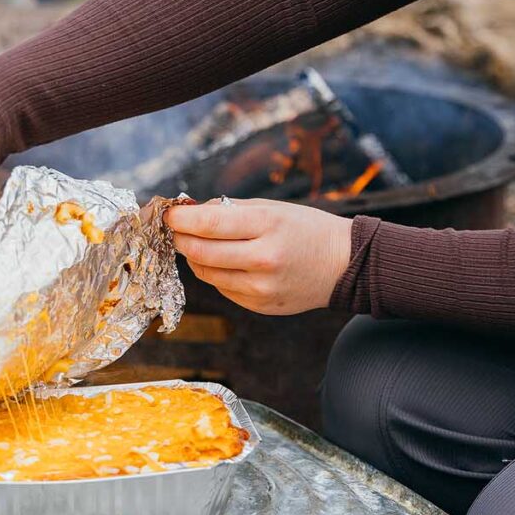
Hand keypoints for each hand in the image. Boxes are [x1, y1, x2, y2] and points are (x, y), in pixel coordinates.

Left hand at [164, 198, 352, 314]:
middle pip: (201, 252)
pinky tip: (226, 262)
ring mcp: (262, 288)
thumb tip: (192, 211)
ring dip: (196, 257)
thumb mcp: (273, 208)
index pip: (208, 224)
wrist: (344, 265)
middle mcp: (263, 259)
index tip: (170, 214)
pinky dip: (216, 274)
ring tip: (200, 244)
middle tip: (177, 230)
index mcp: (268, 226)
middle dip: (181, 238)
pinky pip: (223, 288)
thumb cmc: (308, 230)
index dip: (181, 219)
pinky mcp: (261, 306)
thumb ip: (231, 209)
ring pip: (207, 273)